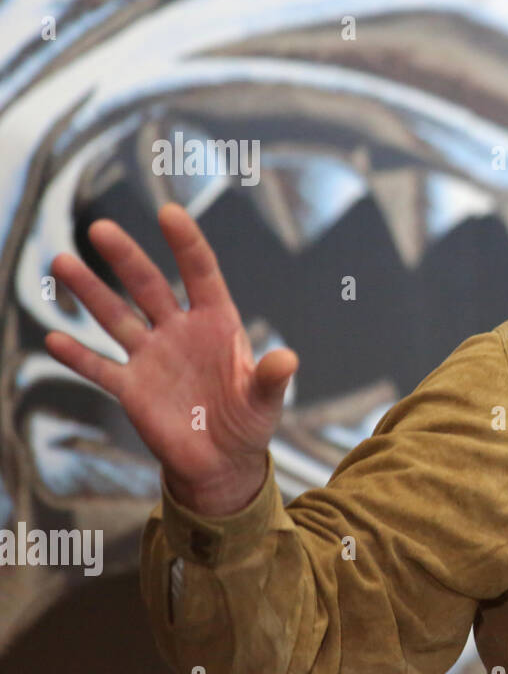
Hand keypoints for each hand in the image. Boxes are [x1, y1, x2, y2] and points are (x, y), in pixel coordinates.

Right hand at [44, 203, 296, 514]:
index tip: (169, 213)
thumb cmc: (249, 421)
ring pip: (116, 317)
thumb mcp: (265, 400)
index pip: (201, 274)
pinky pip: (101, 368)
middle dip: (126, 258)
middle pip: (148, 286)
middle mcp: (179, 331)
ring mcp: (152, 356)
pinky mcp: (132, 388)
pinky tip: (55, 339)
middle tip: (101, 228)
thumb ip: (271, 379)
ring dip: (90, 292)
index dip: (186, 244)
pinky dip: (78, 356)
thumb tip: (287, 359)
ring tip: (63, 261)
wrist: (223, 460)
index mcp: (217, 323)